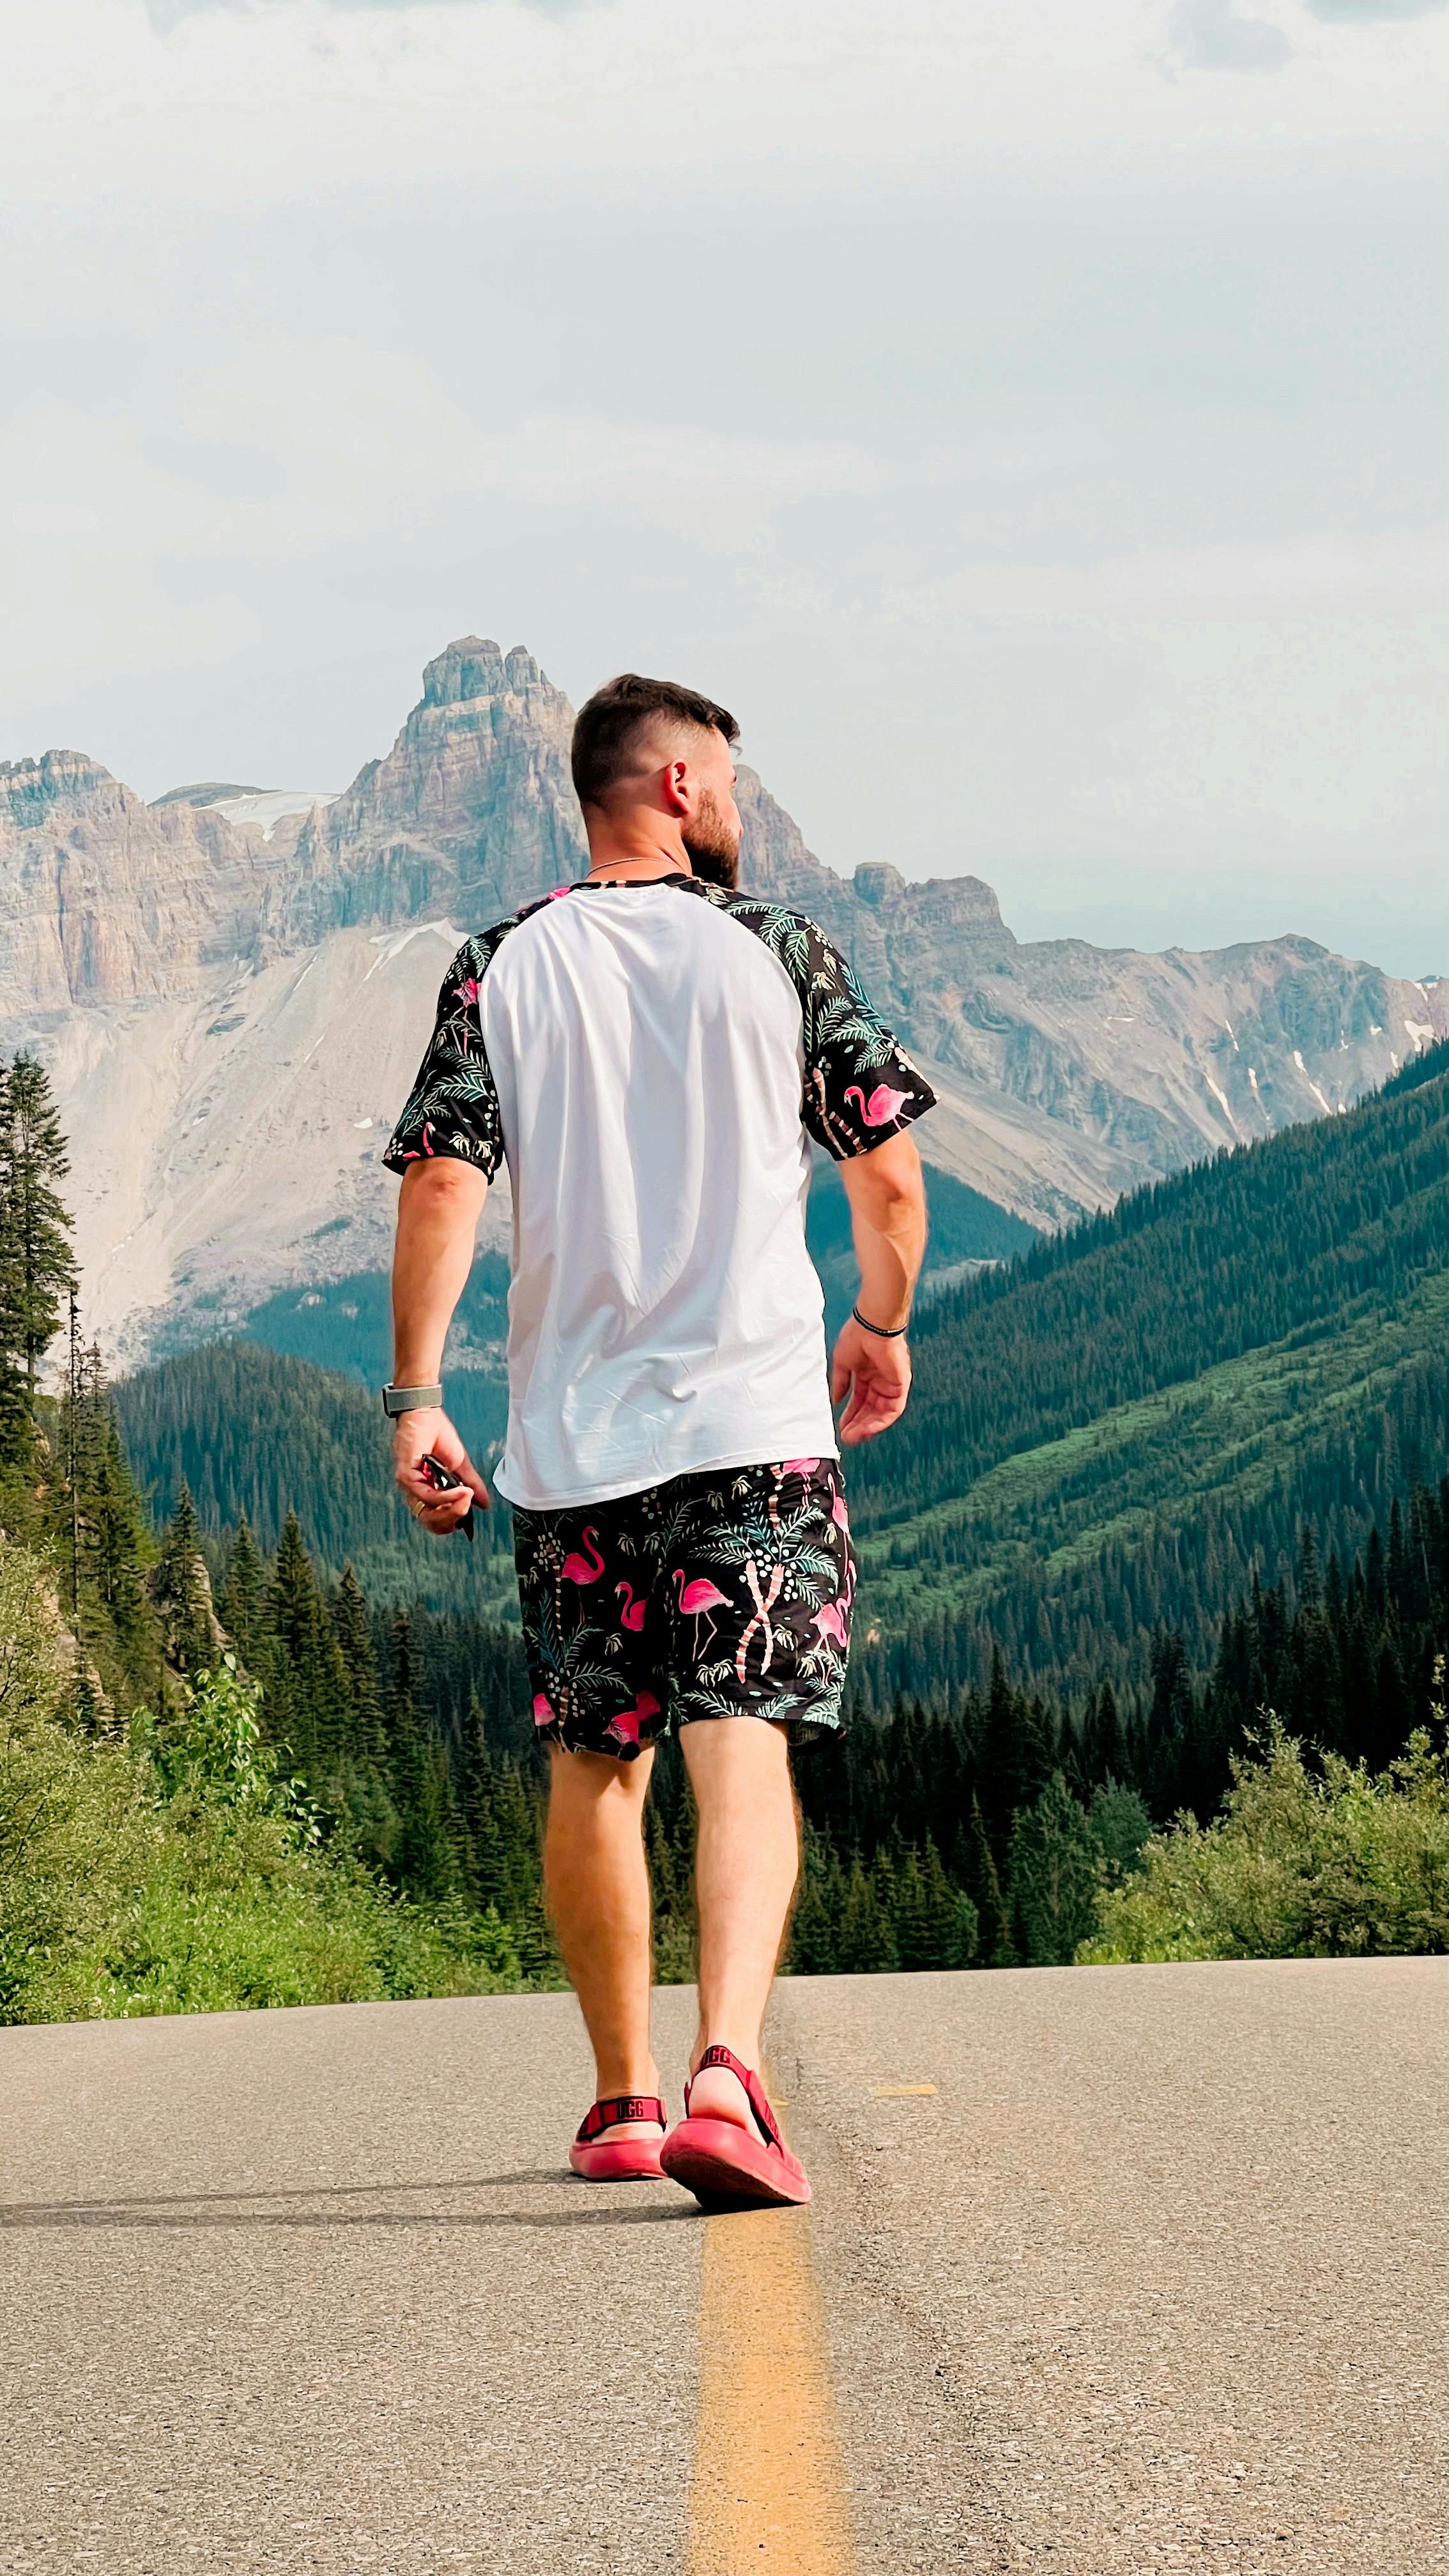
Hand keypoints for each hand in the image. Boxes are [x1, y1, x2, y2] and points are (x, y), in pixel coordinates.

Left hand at [392, 1406, 490, 1536]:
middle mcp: (415, 1493)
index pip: (436, 1521)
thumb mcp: (460, 1464)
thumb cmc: (437, 1435)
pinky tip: (460, 1490)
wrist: (425, 1413)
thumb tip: (484, 1504)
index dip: (453, 1521)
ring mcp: (408, 1486)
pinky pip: (426, 1495)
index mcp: (427, 1492)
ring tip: (467, 1498)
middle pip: (432, 1523)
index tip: (469, 1510)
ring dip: (452, 1509)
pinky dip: (446, 1496)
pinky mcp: (406, 1476)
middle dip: (454, 1520)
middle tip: (469, 1507)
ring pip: (427, 1514)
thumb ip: (472, 1485)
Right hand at [830, 1318, 911, 1444]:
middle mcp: (880, 1381)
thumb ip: (841, 1383)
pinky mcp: (900, 1386)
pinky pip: (892, 1410)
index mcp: (867, 1374)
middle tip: (846, 1436)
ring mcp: (890, 1384)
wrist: (871, 1326)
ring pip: (881, 1413)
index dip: (850, 1415)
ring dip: (867, 1426)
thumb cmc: (857, 1336)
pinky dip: (880, 1421)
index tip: (842, 1426)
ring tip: (853, 1436)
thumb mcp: (842, 1363)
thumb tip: (836, 1400)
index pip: (859, 1401)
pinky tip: (867, 1429)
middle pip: (870, 1410)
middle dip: (857, 1424)